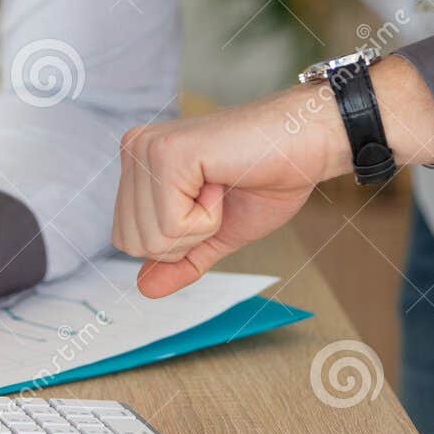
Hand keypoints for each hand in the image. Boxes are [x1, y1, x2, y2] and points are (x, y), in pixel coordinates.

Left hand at [112, 56, 433, 297]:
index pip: (127, 240)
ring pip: (152, 239)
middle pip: (134, 244)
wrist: (306, 144)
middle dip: (186, 239)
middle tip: (218, 196)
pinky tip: (221, 181)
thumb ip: (179, 259)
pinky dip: (208, 219)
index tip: (211, 203)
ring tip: (219, 186)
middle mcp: (135, 150)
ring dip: (200, 227)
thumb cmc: (268, 177)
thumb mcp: (216, 233)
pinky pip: (172, 225)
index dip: (178, 242)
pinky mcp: (167, 153)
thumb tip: (144, 288)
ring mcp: (147, 149)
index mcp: (139, 164)